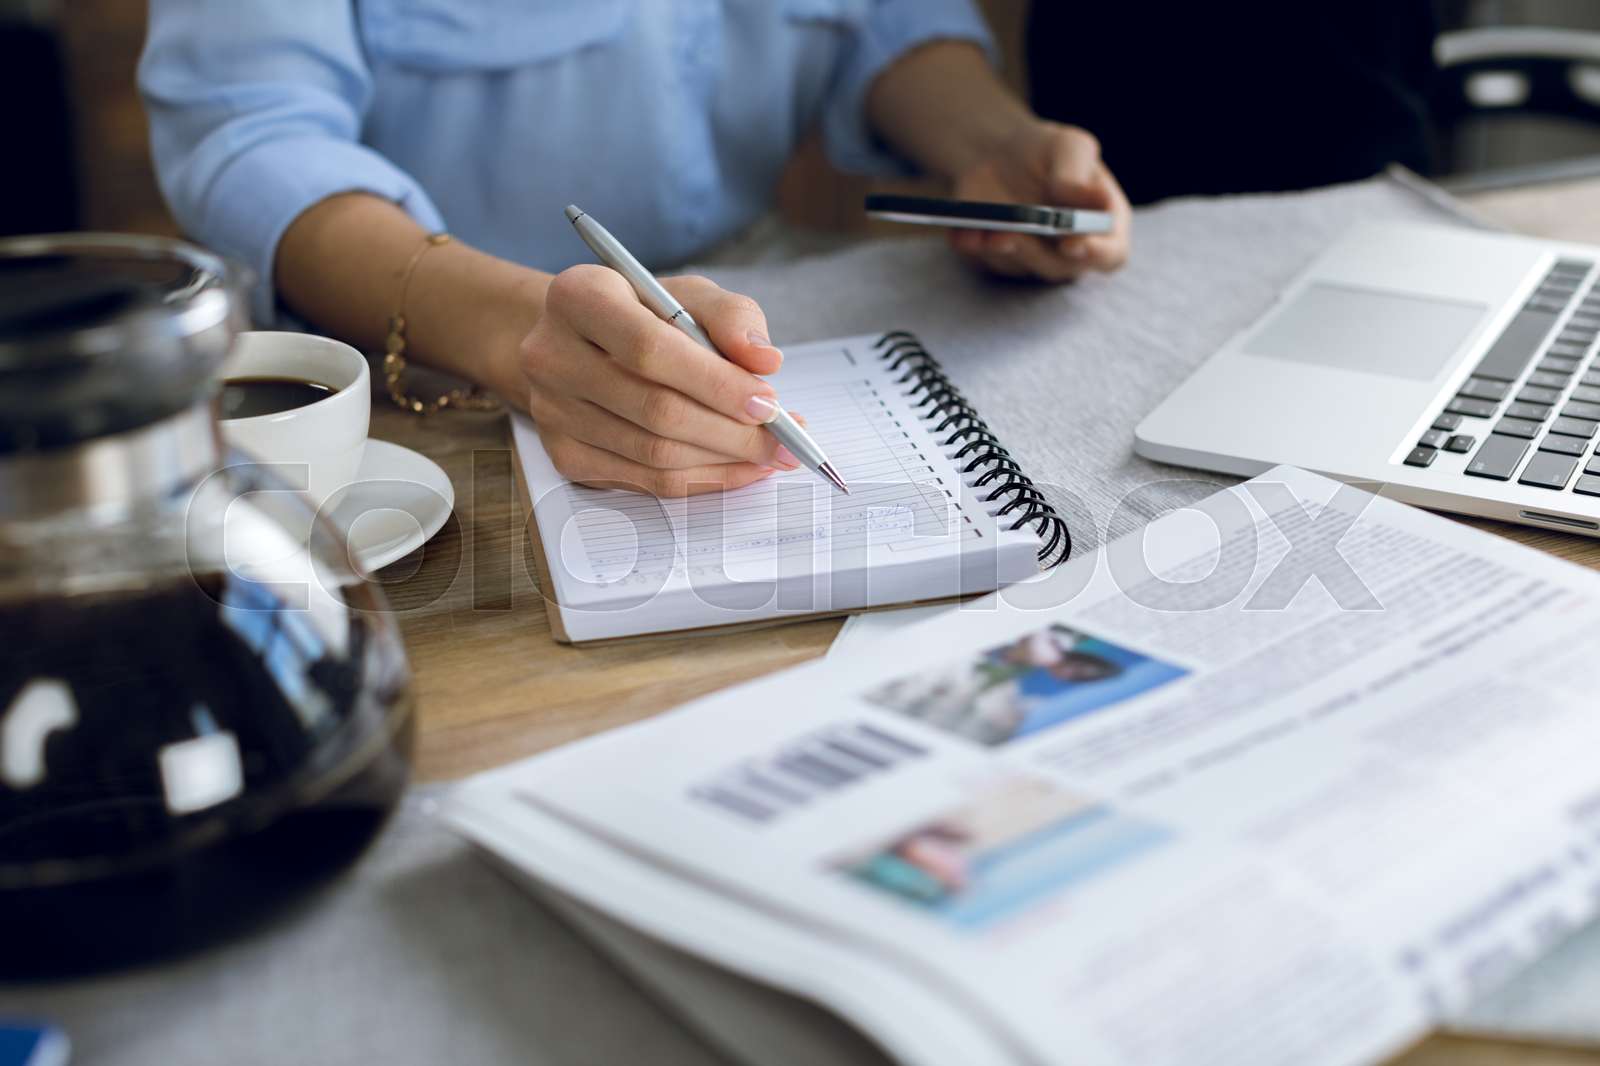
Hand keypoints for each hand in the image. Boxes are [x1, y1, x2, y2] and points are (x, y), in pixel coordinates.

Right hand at [516, 267, 796, 495]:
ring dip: (724, 460)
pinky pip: (645, 481)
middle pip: (655, 410)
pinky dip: (702, 479)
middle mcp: (552, 356)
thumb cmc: (641, 313)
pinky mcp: (564, 456)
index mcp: (579, 297)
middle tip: (784, 441)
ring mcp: (552, 412)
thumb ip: (732, 317)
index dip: (715, 383)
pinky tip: (737, 467)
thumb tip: (765, 361)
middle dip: (732, 432)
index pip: (651, 350)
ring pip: (653, 454)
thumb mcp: (686, 294)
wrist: (577, 341)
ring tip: (770, 453)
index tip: (769, 402)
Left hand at [950, 120, 1131, 281]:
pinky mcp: (998, 259)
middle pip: (1060, 268)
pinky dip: (973, 248)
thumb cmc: (1047, 152)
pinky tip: (963, 232)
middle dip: (1037, 253)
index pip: (1112, 255)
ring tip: (987, 230)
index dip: (1096, 254)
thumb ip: (1079, 171)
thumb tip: (1089, 197)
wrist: (1000, 154)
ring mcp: (1032, 259)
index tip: (1073, 243)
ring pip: (1019, 267)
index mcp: (1102, 225)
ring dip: (1002, 252)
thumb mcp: (1069, 146)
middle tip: (1016, 235)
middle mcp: (1069, 252)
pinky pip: (984, 262)